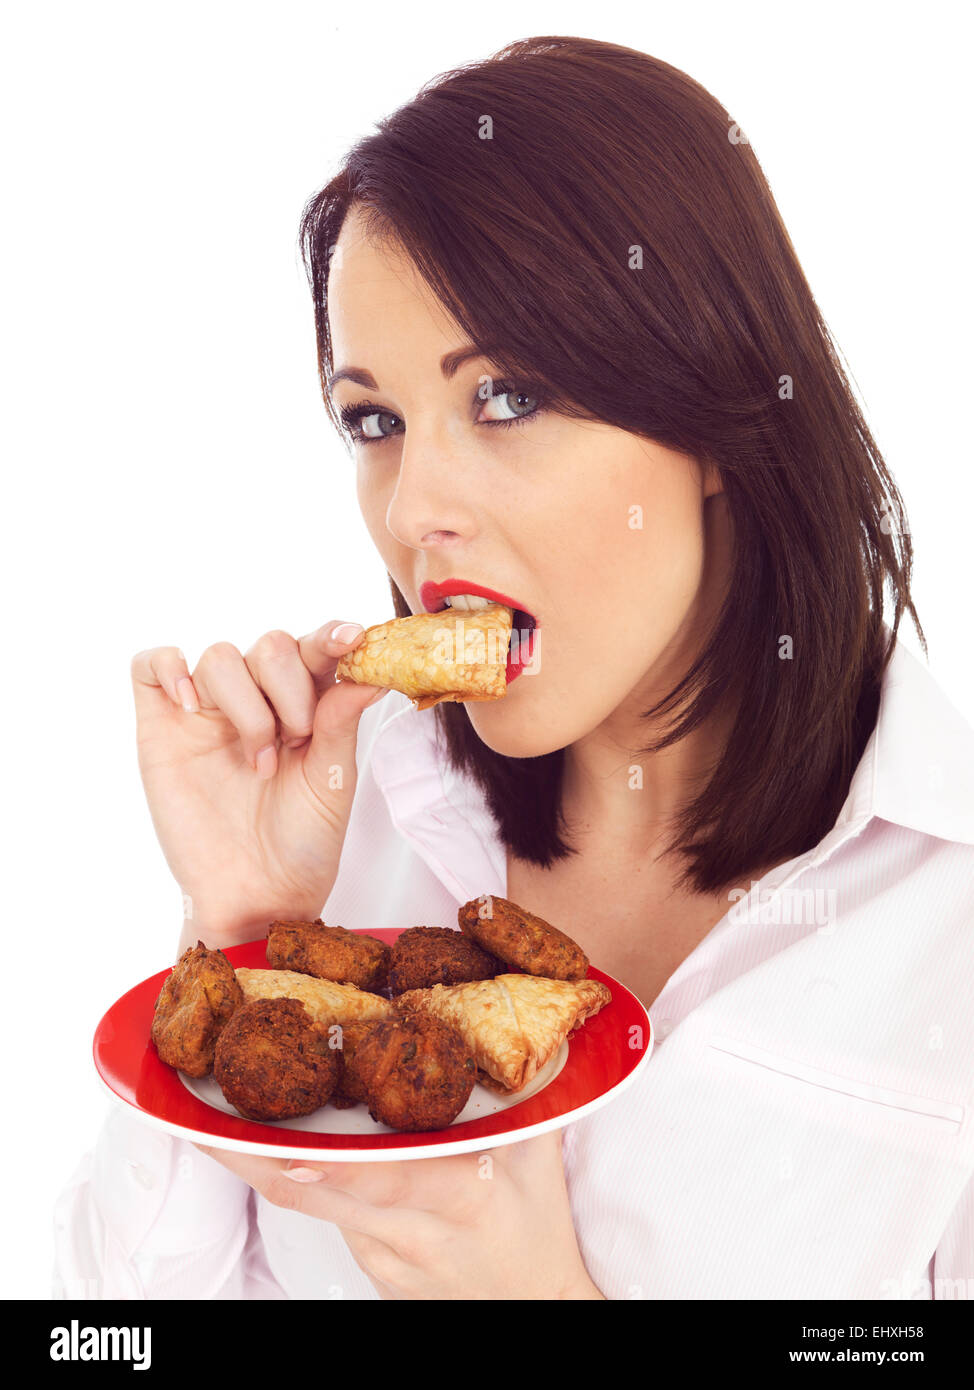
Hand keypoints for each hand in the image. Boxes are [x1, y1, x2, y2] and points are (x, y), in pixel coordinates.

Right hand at [131, 621, 388, 946]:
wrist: (256, 896)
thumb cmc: (302, 842)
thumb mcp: (332, 782)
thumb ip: (340, 723)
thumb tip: (370, 674)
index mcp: (305, 705)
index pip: (315, 650)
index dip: (332, 636)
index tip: (353, 638)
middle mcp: (256, 699)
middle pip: (269, 645)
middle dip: (289, 688)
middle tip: (296, 739)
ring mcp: (207, 711)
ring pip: (220, 655)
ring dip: (245, 703)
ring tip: (258, 760)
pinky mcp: (161, 727)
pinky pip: (150, 665)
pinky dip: (169, 668)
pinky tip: (191, 706)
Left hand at [195, 1130, 603, 1299]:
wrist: (530, 1313)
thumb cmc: (538, 1232)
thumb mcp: (540, 1162)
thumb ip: (525, 1097)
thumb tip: (525, 1029)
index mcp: (460, 1198)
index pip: (387, 1178)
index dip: (332, 1164)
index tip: (283, 1140)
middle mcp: (410, 1231)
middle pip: (316, 1194)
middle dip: (253, 1157)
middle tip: (200, 1118)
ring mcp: (383, 1255)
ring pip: (307, 1206)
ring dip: (255, 1165)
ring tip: (207, 1123)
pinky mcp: (368, 1266)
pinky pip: (324, 1215)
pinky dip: (290, 1179)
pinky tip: (258, 1148)